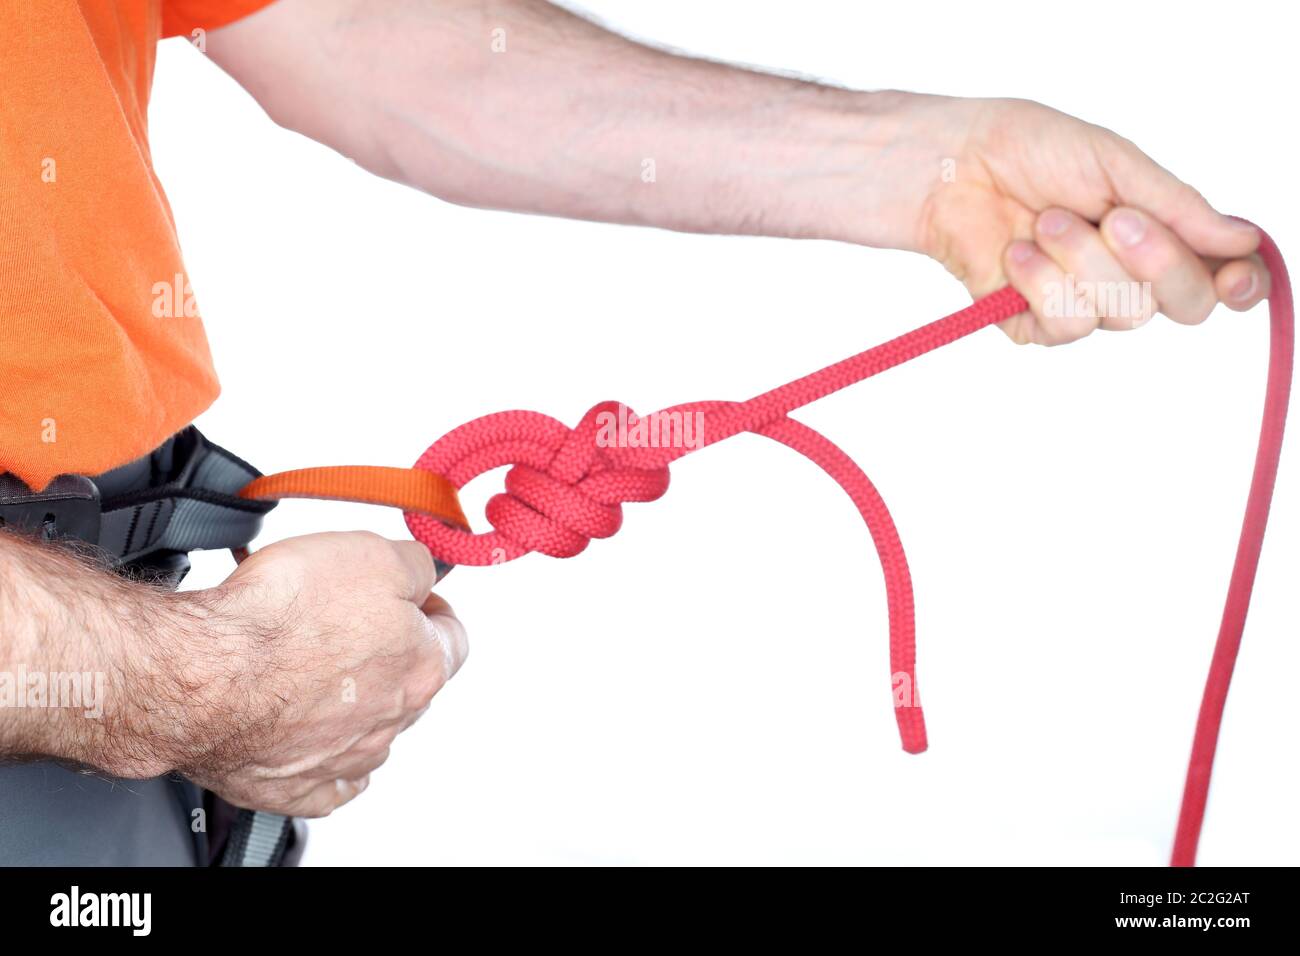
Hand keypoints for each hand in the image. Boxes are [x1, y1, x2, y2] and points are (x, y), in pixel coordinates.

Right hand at [170, 532, 466, 816]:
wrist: (204, 673)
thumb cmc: (281, 618)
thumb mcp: (371, 554)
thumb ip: (415, 564)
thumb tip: (424, 569)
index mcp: (420, 669)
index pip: (454, 637)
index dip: (433, 608)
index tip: (414, 597)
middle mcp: (389, 722)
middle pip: (410, 685)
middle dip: (389, 652)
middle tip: (348, 624)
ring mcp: (342, 760)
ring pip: (369, 733)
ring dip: (353, 704)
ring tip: (312, 670)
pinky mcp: (291, 788)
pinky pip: (326, 784)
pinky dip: (321, 762)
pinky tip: (307, 738)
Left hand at [910, 97, 1267, 343]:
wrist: (953, 167)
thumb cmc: (1030, 152)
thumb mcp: (1115, 164)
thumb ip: (1178, 206)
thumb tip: (1241, 240)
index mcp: (1159, 233)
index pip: (1216, 278)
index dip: (1237, 284)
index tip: (1233, 276)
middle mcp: (1128, 276)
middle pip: (1182, 304)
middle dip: (1153, 258)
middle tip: (1114, 218)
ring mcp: (1082, 303)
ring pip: (1123, 315)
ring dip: (1082, 260)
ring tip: (1044, 221)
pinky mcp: (1034, 325)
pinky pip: (1067, 325)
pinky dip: (1041, 283)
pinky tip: (1015, 253)